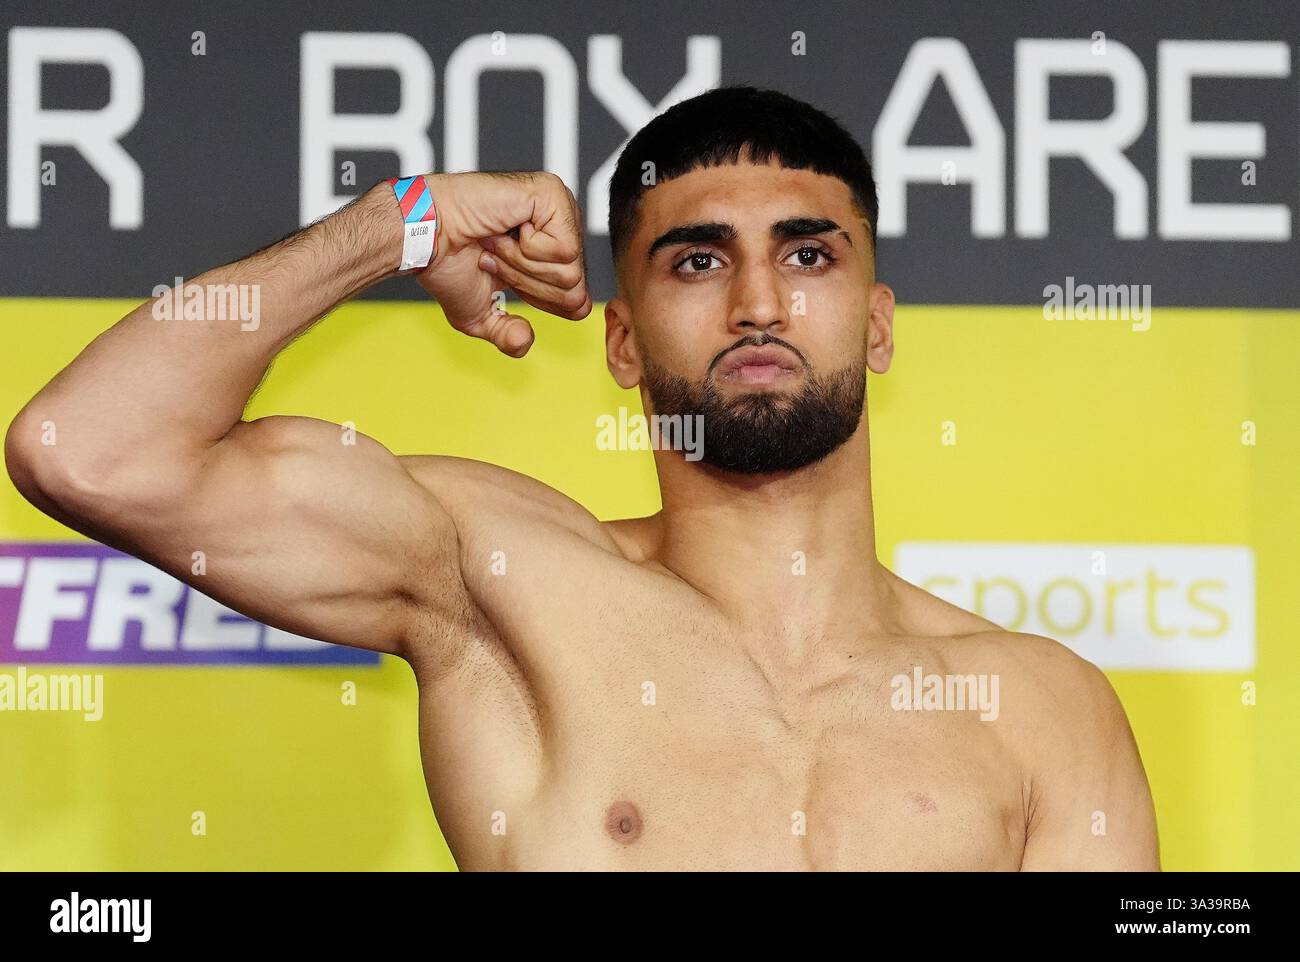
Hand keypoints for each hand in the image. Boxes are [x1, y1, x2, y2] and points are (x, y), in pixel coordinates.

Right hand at [413, 171, 591, 356]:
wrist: (426, 237)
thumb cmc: (448, 264)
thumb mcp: (481, 314)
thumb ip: (507, 336)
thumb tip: (525, 342)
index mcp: (555, 248)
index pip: (578, 300)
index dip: (537, 299)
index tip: (498, 272)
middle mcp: (563, 225)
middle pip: (574, 287)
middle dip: (526, 282)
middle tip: (494, 256)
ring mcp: (561, 206)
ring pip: (570, 270)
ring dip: (520, 264)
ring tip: (496, 241)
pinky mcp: (554, 194)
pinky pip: (565, 250)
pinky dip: (524, 249)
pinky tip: (503, 229)